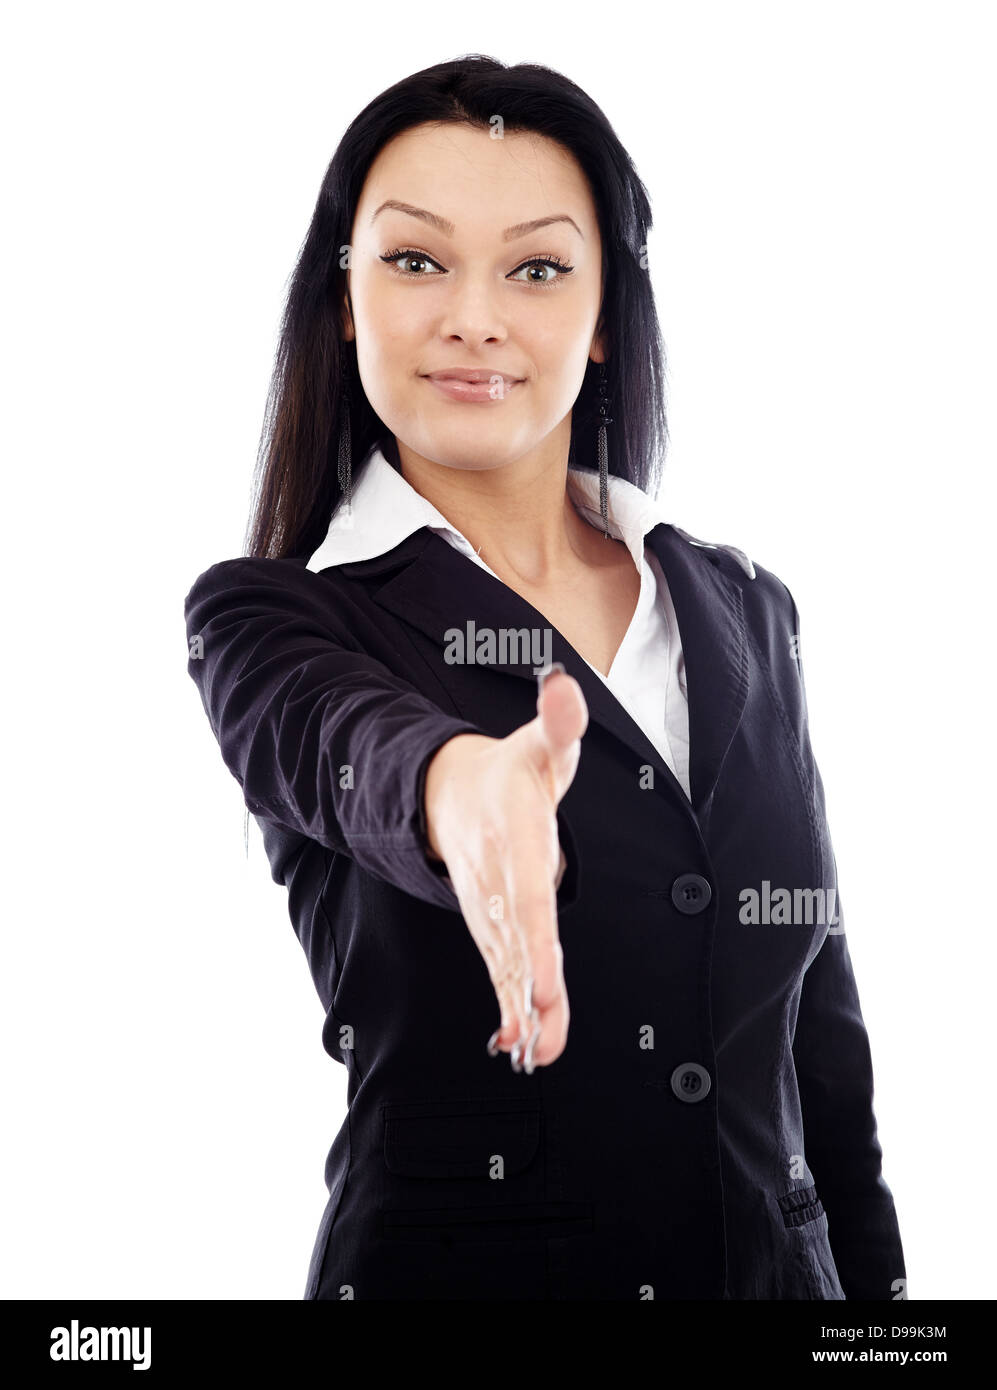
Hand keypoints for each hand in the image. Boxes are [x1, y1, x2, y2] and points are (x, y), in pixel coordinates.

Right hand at [423, 667, 587, 1072]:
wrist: (448, 792)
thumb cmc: (509, 774)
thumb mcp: (539, 745)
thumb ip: (558, 722)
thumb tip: (564, 687)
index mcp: (516, 845)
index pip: (528, 899)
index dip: (534, 943)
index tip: (542, 982)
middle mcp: (499, 886)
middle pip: (514, 945)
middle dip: (525, 990)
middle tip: (538, 1032)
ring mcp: (491, 910)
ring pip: (506, 965)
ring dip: (520, 1009)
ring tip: (534, 1052)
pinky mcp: (492, 925)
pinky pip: (502, 969)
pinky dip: (512, 1007)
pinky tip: (524, 1045)